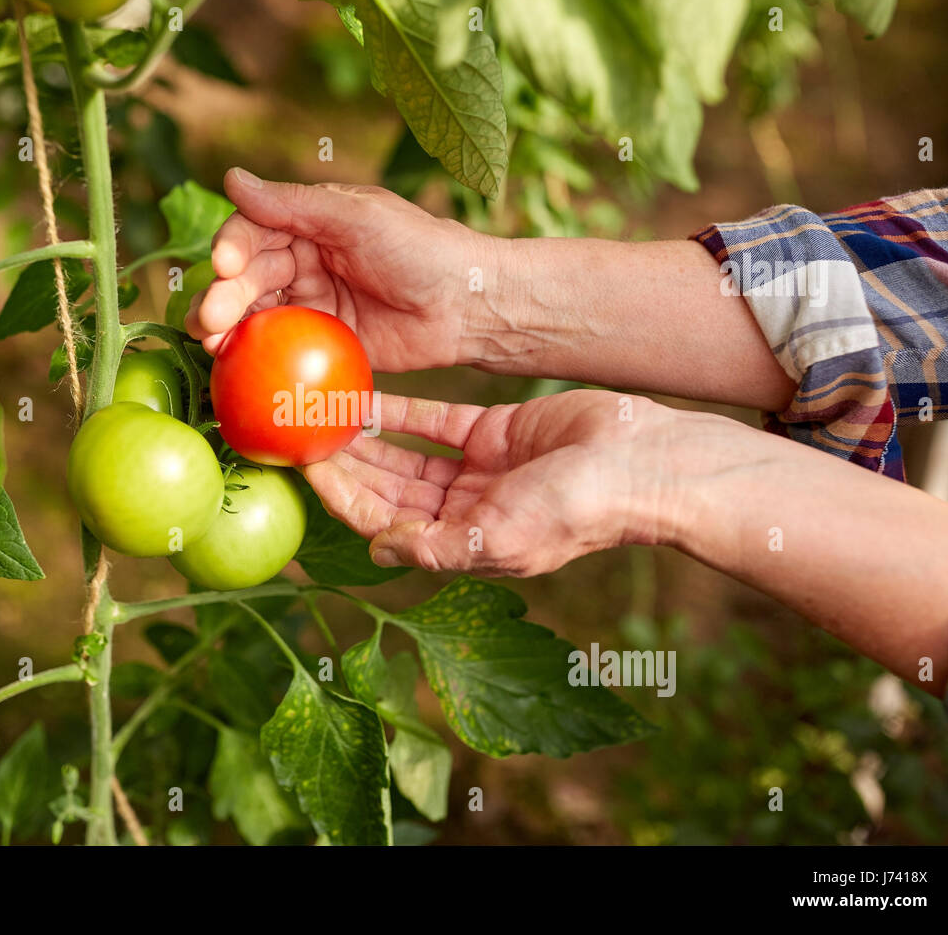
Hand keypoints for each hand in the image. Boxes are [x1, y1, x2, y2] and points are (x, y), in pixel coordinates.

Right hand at [186, 168, 497, 371]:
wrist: (468, 306)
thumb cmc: (420, 248)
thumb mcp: (356, 218)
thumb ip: (294, 203)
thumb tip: (230, 177)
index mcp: (308, 221)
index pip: (253, 230)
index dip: (233, 247)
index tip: (225, 263)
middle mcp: (303, 260)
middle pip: (247, 277)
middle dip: (223, 295)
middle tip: (209, 318)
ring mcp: (311, 304)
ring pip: (254, 314)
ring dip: (225, 328)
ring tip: (208, 343)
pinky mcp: (322, 342)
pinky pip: (279, 349)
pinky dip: (252, 357)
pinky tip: (230, 366)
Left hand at [304, 390, 681, 576]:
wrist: (647, 463)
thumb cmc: (582, 510)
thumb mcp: (503, 536)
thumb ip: (436, 546)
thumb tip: (377, 552)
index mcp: (462, 544)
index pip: (383, 523)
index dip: (342, 497)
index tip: (305, 468)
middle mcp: (462, 511)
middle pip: (386, 488)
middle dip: (344, 465)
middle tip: (300, 432)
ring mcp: (477, 471)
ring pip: (404, 454)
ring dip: (365, 437)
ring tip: (323, 411)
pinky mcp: (493, 432)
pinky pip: (436, 420)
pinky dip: (401, 409)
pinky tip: (365, 395)